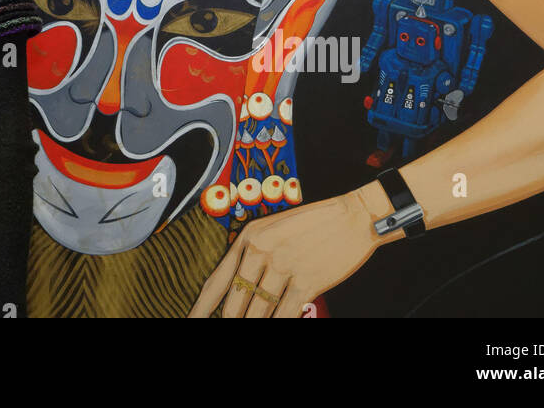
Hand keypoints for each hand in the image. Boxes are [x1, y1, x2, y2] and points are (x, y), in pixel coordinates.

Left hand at [188, 191, 380, 317]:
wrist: (353, 217)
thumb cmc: (313, 225)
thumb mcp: (273, 229)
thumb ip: (253, 256)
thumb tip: (238, 289)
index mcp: (248, 237)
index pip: (216, 281)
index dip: (201, 308)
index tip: (190, 320)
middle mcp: (260, 251)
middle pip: (234, 303)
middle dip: (230, 320)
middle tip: (229, 325)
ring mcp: (283, 267)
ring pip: (257, 313)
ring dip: (252, 323)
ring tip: (249, 326)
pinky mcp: (306, 282)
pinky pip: (284, 314)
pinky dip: (278, 324)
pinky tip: (274, 325)